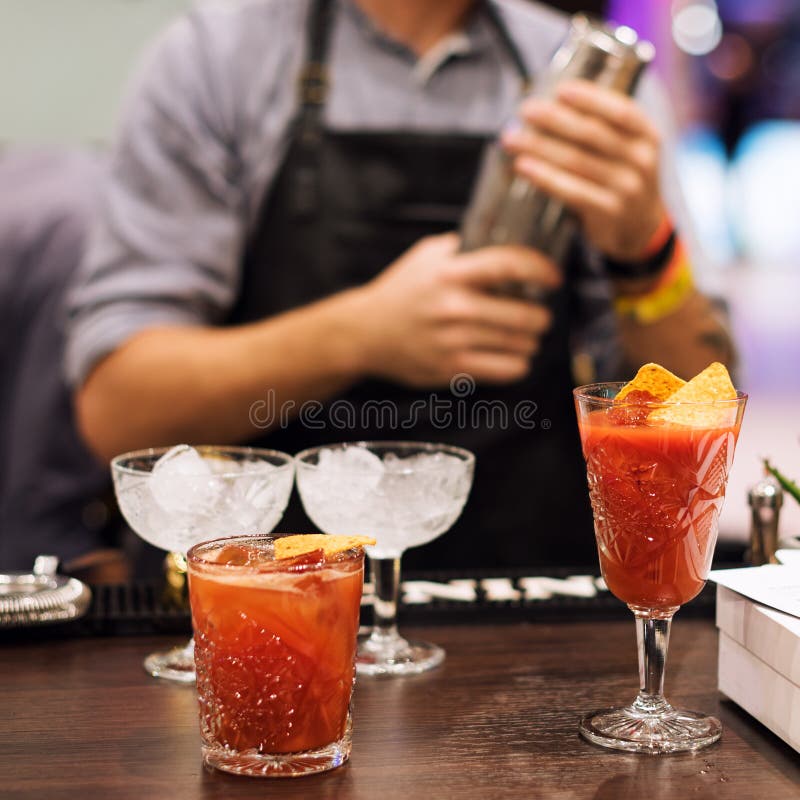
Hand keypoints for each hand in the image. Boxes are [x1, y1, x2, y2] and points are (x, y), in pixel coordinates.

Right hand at [350, 233, 559, 386]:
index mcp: (450, 273)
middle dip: (541, 315)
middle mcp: (454, 307)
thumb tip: (507, 235)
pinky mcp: (451, 370)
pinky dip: (517, 363)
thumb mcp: (426, 256)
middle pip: (524, 314)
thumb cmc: (401, 290)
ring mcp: (453, 341)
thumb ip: (465, 247)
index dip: (541, 269)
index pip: (510, 265)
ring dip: (530, 340)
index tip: (553, 277)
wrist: (364, 332)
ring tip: (525, 336)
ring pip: (520, 344)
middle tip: (540, 314)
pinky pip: (506, 370)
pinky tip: (512, 356)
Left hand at [501, 79, 665, 260]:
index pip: (620, 110)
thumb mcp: (626, 149)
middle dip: (554, 119)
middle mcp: (640, 160)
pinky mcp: (608, 211)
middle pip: (591, 133)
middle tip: (525, 110)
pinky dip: (544, 177)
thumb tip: (550, 105)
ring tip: (512, 139)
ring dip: (540, 147)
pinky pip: (571, 190)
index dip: (590, 98)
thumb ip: (602, 129)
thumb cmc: (621, 179)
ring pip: (576, 161)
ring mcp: (626, 188)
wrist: (640, 228)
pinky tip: (523, 167)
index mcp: (647, 135)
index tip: (560, 89)